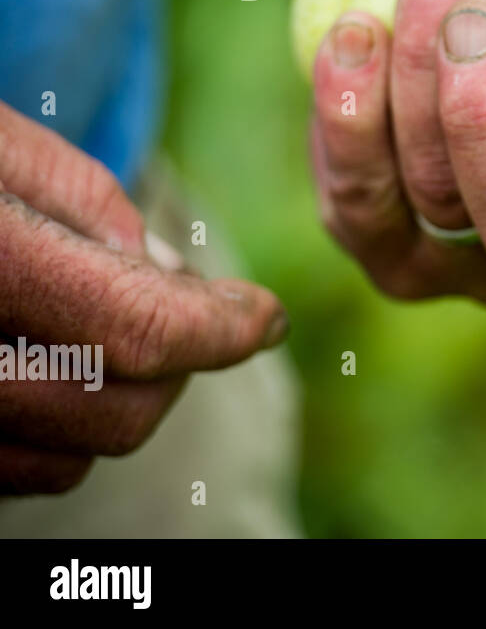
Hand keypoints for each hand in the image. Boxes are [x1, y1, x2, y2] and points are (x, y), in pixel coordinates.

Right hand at [0, 103, 286, 493]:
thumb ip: (85, 204)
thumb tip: (166, 278)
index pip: (134, 326)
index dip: (221, 329)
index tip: (263, 316)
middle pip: (117, 409)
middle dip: (178, 366)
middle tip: (186, 313)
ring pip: (69, 460)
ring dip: (116, 402)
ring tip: (101, 330)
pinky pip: (10, 479)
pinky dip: (52, 434)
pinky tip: (39, 368)